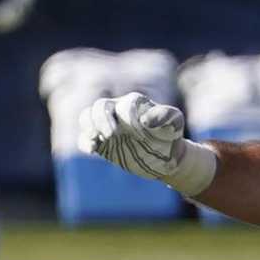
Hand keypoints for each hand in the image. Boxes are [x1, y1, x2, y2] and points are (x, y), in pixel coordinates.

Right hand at [77, 93, 219, 197]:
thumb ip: (165, 116)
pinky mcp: (101, 142)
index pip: (126, 104)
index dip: (128, 113)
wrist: (165, 156)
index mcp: (135, 104)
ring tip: (96, 139)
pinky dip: (85, 142)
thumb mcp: (175, 123)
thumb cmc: (170, 135)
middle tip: (111, 135)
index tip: (139, 127)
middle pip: (101, 106)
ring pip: (87, 117)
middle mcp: (118, 112)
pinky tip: (92, 150)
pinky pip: (84, 137)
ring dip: (89, 126)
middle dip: (102, 118)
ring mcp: (107, 126)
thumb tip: (144, 120)